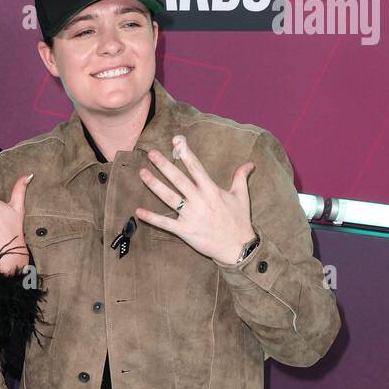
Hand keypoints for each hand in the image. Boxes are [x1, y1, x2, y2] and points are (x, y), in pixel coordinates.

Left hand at [135, 136, 255, 264]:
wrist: (237, 247)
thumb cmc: (239, 221)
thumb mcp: (242, 196)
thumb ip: (241, 177)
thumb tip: (249, 163)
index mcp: (211, 190)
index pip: (196, 167)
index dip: (185, 153)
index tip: (176, 141)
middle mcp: (199, 201)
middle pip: (178, 179)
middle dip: (164, 165)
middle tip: (152, 153)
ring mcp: (190, 216)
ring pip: (169, 197)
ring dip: (154, 185)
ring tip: (143, 173)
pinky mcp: (184, 231)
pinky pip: (165, 223)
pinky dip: (151, 218)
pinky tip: (138, 211)